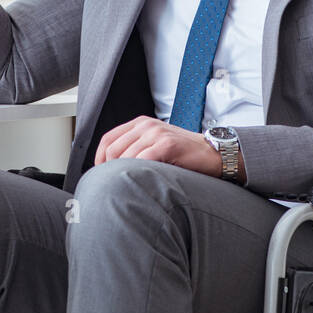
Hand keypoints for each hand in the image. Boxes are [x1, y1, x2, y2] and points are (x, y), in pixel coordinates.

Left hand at [93, 116, 229, 178]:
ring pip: (126, 156)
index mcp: (140, 124)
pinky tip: (139, 183)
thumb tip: (111, 169)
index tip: (100, 175)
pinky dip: (137, 173)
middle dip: (107, 169)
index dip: (98, 158)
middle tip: (110, 186)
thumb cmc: (184, 154)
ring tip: (124, 188)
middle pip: (112, 148)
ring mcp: (156, 133)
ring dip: (122, 174)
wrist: (213, 154)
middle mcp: (146, 125)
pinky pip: (143, 160)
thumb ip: (136, 149)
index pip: (108, 139)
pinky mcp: (167, 144)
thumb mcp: (156, 145)